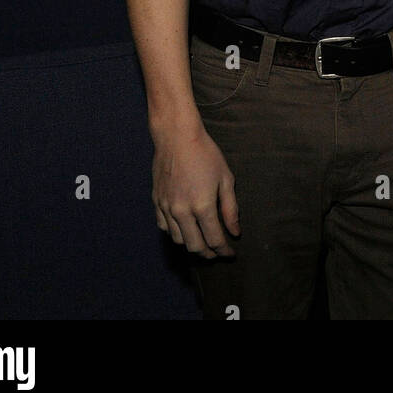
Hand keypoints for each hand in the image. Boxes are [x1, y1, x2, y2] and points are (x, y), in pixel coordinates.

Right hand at [151, 124, 240, 257]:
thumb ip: (230, 208)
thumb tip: (235, 231)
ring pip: (178, 240)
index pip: (214, 239)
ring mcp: (167, 208)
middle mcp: (182, 211)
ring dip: (192, 245)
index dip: (224, 250)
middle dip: (208, 254)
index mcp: (202, 206)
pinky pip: (164, 227)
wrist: (177, 138)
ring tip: (203, 242)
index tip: (231, 253)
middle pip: (195, 246)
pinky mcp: (157, 202)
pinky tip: (185, 229)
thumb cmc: (206, 154)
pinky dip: (176, 234)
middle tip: (218, 252)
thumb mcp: (226, 179)